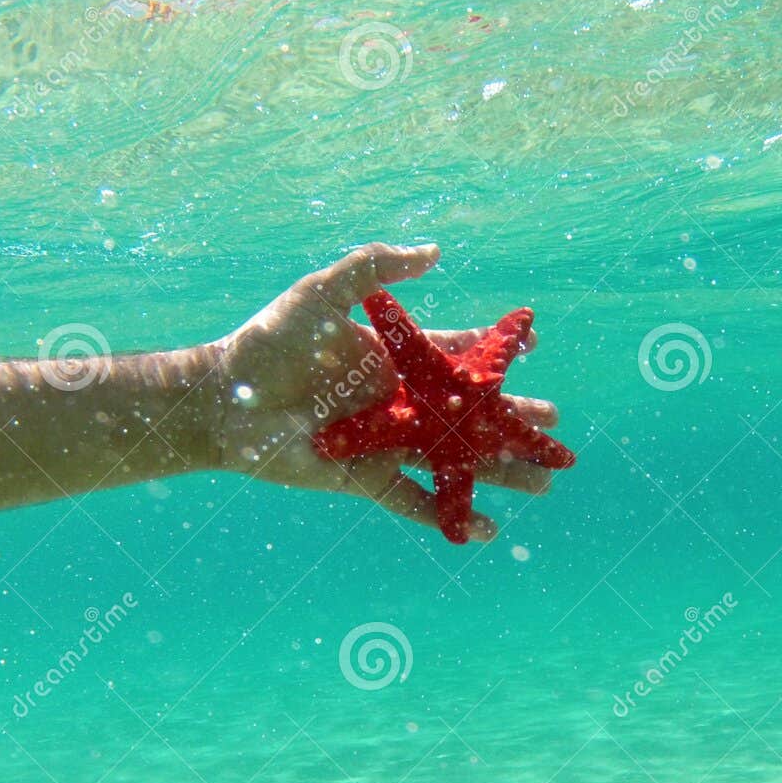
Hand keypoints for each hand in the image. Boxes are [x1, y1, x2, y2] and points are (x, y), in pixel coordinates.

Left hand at [209, 242, 561, 542]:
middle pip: (471, 416)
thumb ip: (375, 271)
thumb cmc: (267, 342)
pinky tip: (484, 530)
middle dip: (515, 424)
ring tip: (544, 484)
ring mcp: (386, 442)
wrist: (224, 400)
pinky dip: (449, 517)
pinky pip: (416, 501)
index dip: (496, 352)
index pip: (457, 354)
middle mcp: (399, 402)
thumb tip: (435, 253)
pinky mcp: (365, 477)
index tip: (535, 348)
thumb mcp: (321, 293)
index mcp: (395, 358)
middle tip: (557, 433)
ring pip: (455, 461)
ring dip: (500, 474)